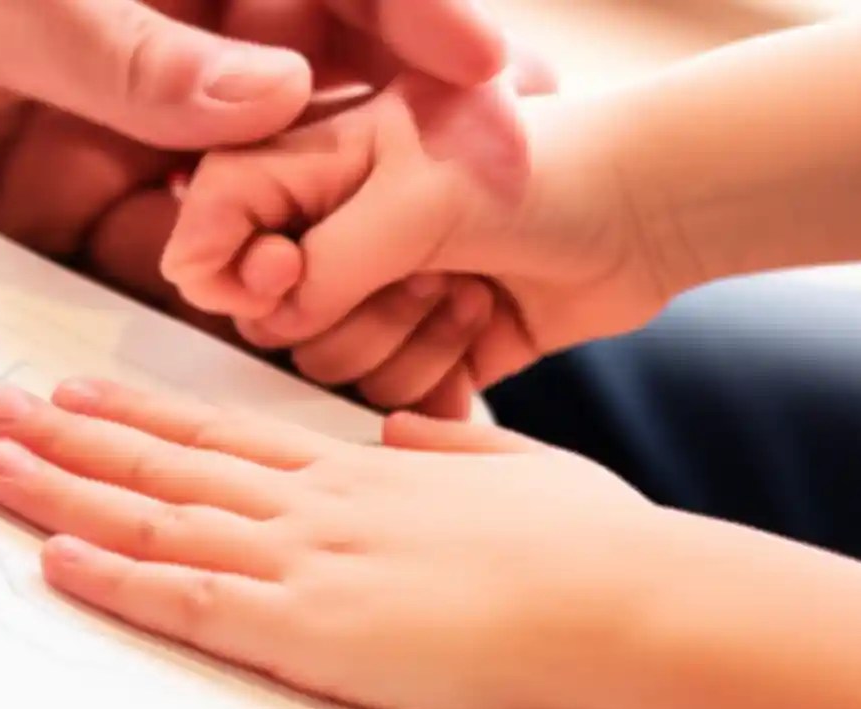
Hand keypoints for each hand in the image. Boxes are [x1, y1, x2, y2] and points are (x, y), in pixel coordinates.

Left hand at [0, 0, 502, 245]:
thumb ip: (131, 55)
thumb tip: (265, 94)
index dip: (413, 23)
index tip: (492, 70)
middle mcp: (158, 53)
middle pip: (303, 104)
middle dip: (381, 155)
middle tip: (465, 205)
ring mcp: (119, 136)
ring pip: (242, 195)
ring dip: (296, 241)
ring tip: (372, 295)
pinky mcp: (71, 206)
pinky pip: (161, 256)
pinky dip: (205, 291)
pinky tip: (255, 326)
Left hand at [0, 379, 659, 708]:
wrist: (621, 599)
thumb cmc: (583, 544)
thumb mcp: (509, 469)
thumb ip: (442, 448)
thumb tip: (402, 433)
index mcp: (356, 470)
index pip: (222, 430)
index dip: (142, 412)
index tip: (83, 392)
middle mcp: (314, 503)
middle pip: (168, 463)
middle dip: (75, 437)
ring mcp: (307, 559)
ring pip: (160, 518)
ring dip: (70, 493)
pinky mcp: (314, 626)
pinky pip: (193, 599)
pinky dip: (120, 579)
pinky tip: (60, 559)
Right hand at [211, 43, 557, 416]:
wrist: (649, 212)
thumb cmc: (545, 171)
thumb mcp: (418, 197)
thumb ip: (325, 262)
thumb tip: (267, 319)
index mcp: (317, 161)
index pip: (212, 220)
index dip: (228, 266)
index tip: (287, 275)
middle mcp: (336, 228)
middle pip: (270, 316)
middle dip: (348, 309)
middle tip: (422, 266)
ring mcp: (378, 290)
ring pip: (327, 365)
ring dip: (406, 339)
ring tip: (468, 288)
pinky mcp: (421, 346)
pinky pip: (387, 394)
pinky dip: (439, 372)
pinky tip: (486, 321)